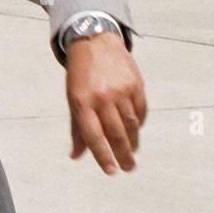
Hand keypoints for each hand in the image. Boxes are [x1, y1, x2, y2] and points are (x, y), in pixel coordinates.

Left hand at [65, 32, 146, 173]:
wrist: (94, 41)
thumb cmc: (80, 75)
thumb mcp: (72, 98)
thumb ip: (76, 128)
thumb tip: (75, 156)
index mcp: (82, 101)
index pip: (93, 136)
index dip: (102, 156)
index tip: (111, 171)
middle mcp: (102, 97)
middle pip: (116, 134)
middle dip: (123, 155)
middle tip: (127, 168)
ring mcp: (121, 90)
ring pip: (131, 125)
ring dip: (133, 143)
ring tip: (131, 154)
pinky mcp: (136, 85)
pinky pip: (141, 111)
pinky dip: (139, 124)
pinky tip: (135, 131)